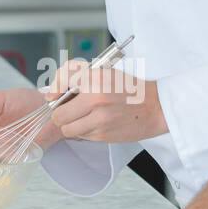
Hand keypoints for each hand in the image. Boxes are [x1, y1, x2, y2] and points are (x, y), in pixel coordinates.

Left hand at [44, 58, 165, 143]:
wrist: (156, 107)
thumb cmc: (130, 89)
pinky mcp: (102, 135)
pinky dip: (84, 131)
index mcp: (96, 78)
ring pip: (66, 128)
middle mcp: (95, 98)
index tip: (55, 94)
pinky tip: (97, 123)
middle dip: (61, 112)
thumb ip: (78, 78)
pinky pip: (81, 136)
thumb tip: (51, 92)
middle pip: (58, 113)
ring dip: (71, 124)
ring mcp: (99, 119)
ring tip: (83, 117)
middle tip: (70, 108)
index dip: (55, 88)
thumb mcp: (105, 73)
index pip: (62, 78)